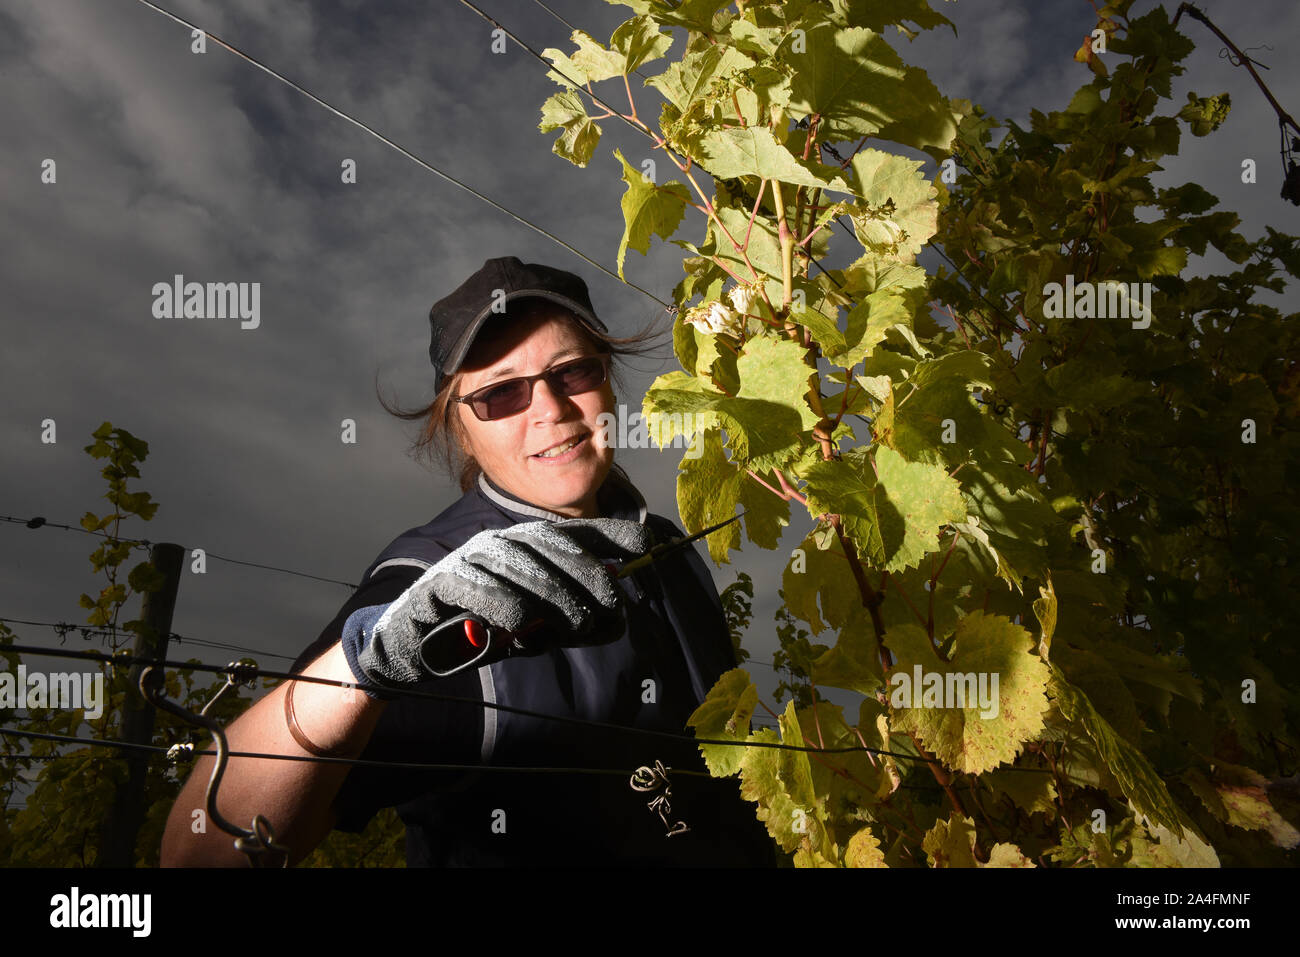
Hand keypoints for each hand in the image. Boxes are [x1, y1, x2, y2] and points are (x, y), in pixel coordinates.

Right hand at [343, 518, 653, 693]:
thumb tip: (613, 616)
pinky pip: (486, 590)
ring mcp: (472, 557)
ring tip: (574, 629)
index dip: (611, 533)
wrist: (412, 644)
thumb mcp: (535, 625)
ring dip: (558, 602)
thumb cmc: (482, 630)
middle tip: (609, 615)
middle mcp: (501, 541)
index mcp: (525, 545)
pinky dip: (509, 610)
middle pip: (556, 547)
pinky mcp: (444, 582)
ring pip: (527, 569)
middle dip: (591, 581)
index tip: (646, 543)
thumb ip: (570, 617)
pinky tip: (520, 630)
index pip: (575, 531)